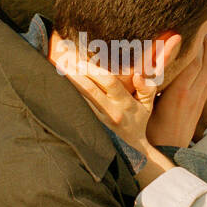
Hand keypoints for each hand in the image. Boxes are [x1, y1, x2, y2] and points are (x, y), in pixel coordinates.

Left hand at [54, 38, 156, 155]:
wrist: (133, 147)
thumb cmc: (139, 120)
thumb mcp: (148, 105)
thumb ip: (147, 88)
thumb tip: (138, 75)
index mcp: (125, 104)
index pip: (110, 83)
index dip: (95, 70)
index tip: (82, 59)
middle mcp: (110, 112)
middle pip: (90, 90)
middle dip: (76, 73)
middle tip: (64, 59)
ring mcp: (99, 119)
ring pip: (81, 99)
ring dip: (69, 83)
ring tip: (58, 69)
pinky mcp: (90, 124)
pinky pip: (78, 108)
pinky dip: (69, 96)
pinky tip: (59, 86)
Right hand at [147, 33, 206, 147]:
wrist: (169, 152)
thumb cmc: (151, 131)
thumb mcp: (146, 108)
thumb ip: (145, 89)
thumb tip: (138, 72)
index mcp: (179, 93)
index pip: (193, 63)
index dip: (196, 44)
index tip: (193, 27)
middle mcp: (193, 94)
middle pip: (206, 63)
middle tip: (206, 23)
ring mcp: (199, 99)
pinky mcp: (201, 104)